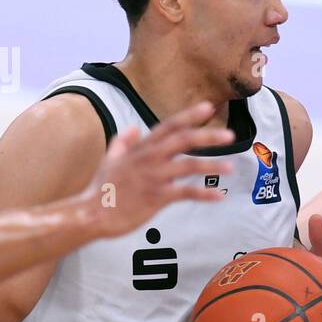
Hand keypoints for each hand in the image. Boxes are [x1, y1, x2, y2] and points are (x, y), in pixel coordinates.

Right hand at [83, 102, 234, 237]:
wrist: (91, 214)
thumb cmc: (101, 188)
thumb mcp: (109, 159)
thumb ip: (122, 142)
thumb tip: (133, 128)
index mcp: (141, 149)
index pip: (168, 126)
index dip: (189, 116)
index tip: (208, 107)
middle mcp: (149, 159)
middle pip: (183, 140)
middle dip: (208, 136)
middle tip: (230, 135)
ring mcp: (154, 177)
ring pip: (188, 165)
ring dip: (211, 165)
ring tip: (230, 166)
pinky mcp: (156, 197)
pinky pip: (186, 193)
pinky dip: (204, 194)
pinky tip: (219, 196)